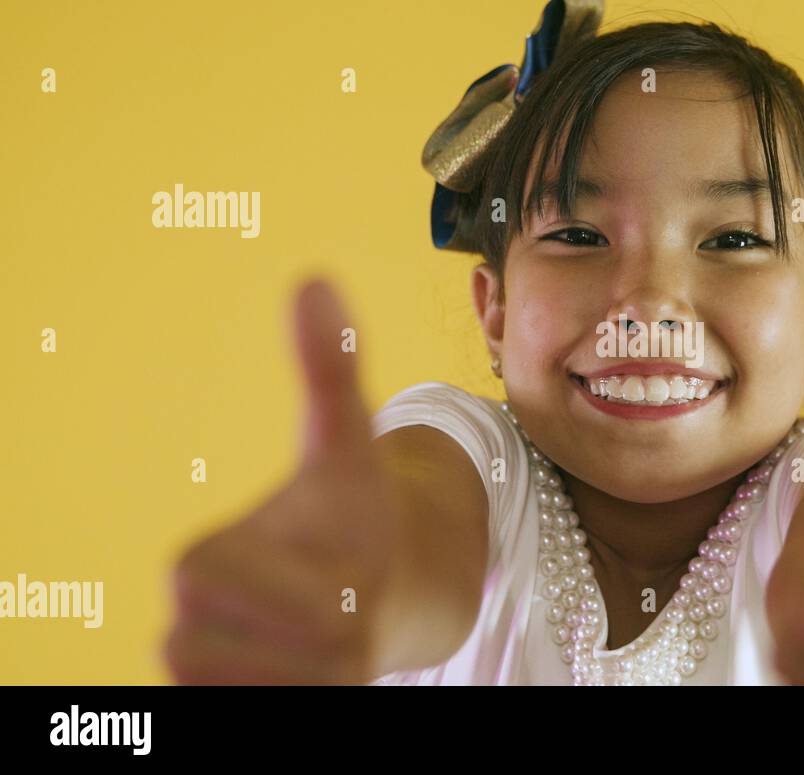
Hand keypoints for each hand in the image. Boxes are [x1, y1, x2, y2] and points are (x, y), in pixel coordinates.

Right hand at [163, 279, 401, 683]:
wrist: (375, 591)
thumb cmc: (355, 516)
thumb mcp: (347, 444)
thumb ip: (328, 369)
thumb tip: (315, 277)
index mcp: (197, 562)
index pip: (239, 593)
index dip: (307, 584)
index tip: (336, 568)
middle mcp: (186, 627)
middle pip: (257, 656)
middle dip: (323, 636)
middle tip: (344, 606)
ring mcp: (209, 681)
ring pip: (269, 698)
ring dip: (326, 677)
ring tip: (337, 640)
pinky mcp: (237, 713)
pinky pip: (283, 726)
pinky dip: (321, 703)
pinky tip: (330, 676)